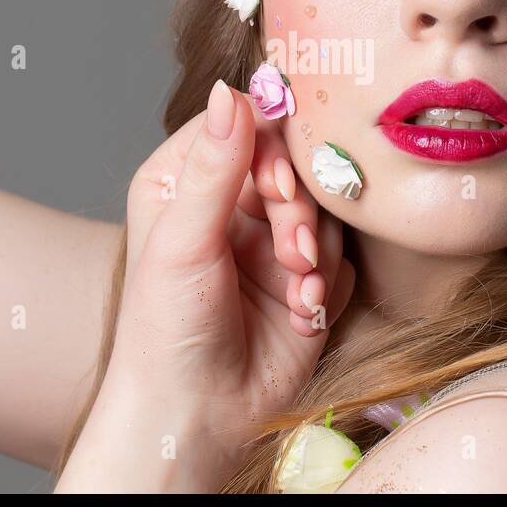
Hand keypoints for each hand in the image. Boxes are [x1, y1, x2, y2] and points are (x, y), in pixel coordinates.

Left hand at [69, 80, 355, 489]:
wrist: (197, 417)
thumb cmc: (166, 331)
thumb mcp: (182, 241)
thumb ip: (215, 165)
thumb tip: (229, 89)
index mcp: (185, 179)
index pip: (246, 127)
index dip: (272, 150)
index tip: (277, 187)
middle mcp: (229, 202)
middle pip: (294, 164)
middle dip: (299, 210)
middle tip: (291, 252)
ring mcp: (269, 240)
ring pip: (324, 209)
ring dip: (315, 252)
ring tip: (296, 291)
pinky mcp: (304, 278)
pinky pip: (340, 255)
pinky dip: (327, 284)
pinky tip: (302, 314)